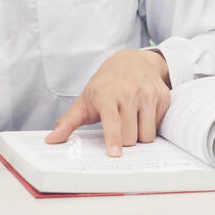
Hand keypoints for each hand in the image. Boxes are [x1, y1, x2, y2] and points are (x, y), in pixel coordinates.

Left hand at [44, 49, 171, 156]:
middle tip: (120, 128)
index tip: (115, 153)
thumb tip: (51, 140)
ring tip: (132, 120)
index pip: (112, 120)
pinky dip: (151, 124)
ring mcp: (148, 93)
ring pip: (147, 134)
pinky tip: (143, 111)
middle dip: (125, 140)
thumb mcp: (85, 100)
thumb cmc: (106, 84)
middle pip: (130, 136)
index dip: (113, 138)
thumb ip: (68, 122)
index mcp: (107, 95)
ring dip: (139, 135)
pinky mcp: (163, 96)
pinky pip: (158, 125)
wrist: (132, 61)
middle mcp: (129, 92)